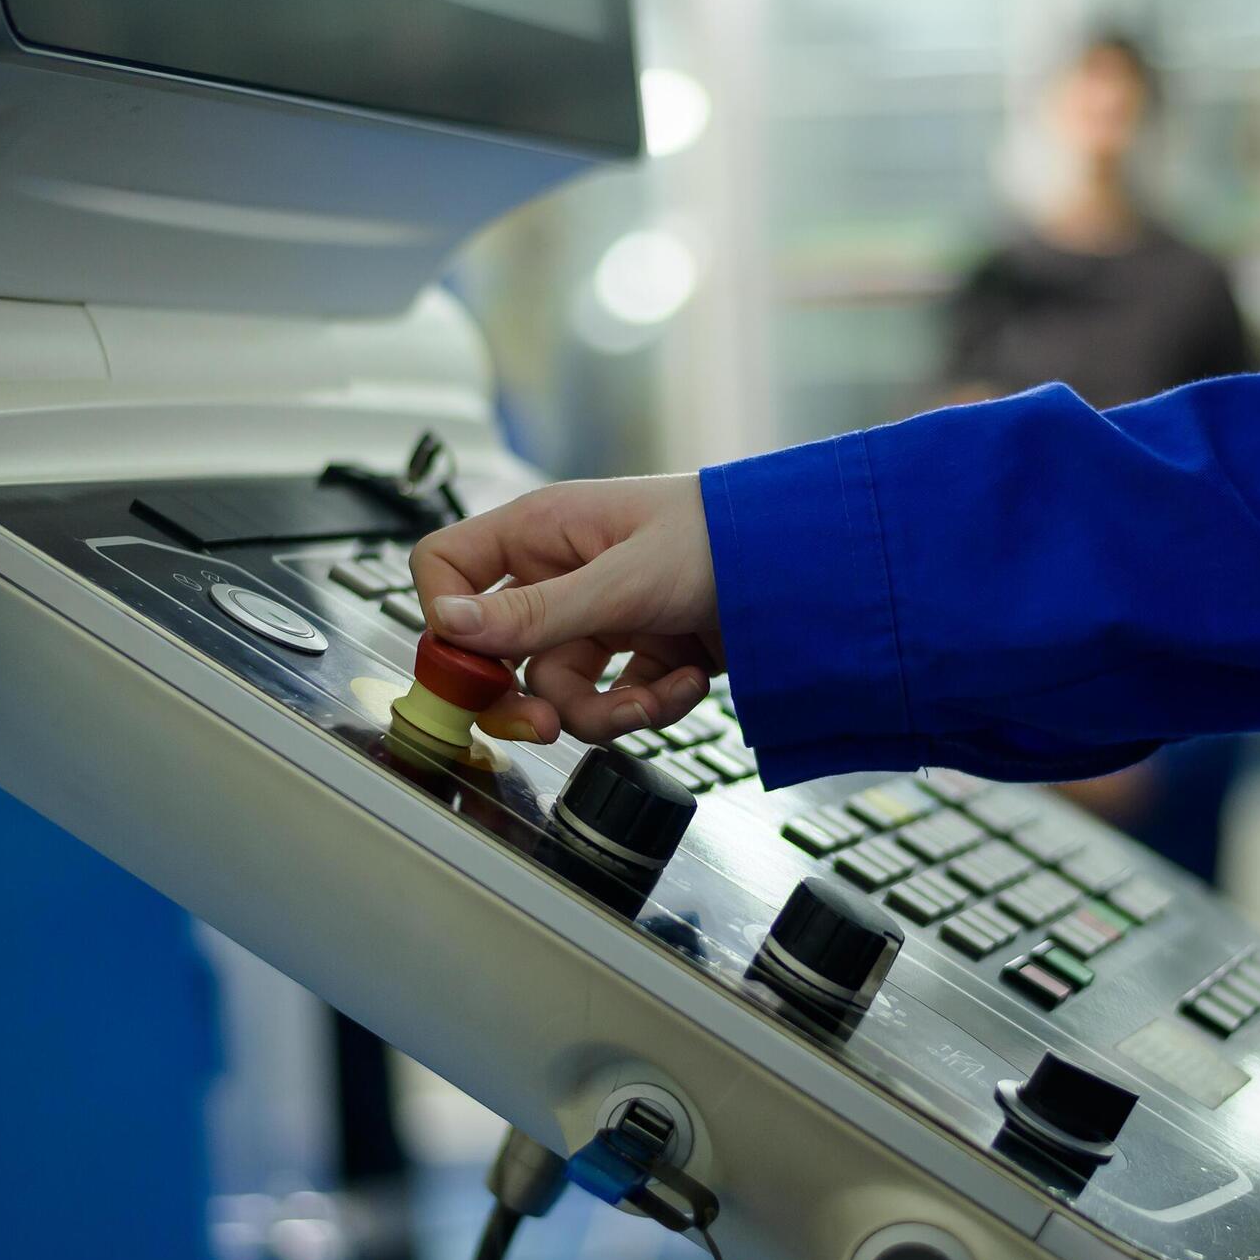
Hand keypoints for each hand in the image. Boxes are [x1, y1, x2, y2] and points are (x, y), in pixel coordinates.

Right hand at [409, 474, 721, 744]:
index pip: (448, 568)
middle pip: (499, 651)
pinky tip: (693, 679)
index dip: (447, 619)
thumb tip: (448, 626)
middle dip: (524, 698)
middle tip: (544, 727)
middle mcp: (564, 572)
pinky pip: (618, 699)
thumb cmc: (723, 536)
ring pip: (561, 690)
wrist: (812, 564)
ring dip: (608, 710)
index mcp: (542, 532)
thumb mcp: (624, 581)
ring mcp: (603, 615)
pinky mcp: (644, 652)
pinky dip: (654, 703)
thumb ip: (536, 613)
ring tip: (660, 696)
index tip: (473, 667)